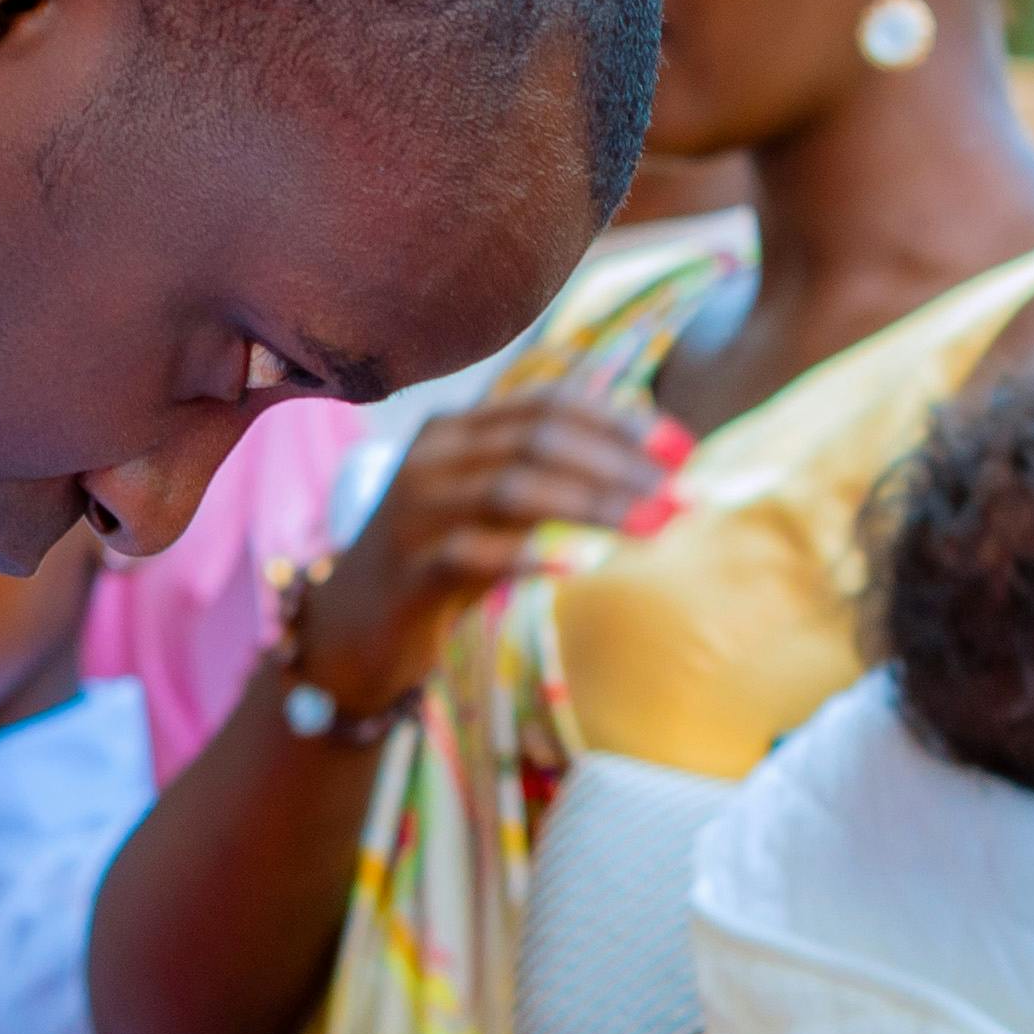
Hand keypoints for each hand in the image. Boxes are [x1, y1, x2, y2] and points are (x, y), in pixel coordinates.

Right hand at [285, 386, 685, 718]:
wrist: (350, 632)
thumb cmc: (440, 566)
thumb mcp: (495, 512)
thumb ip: (552, 480)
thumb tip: (649, 467)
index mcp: (458, 430)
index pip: (548, 402)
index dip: (619, 421)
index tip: (683, 449)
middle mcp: (433, 456)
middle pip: (536, 438)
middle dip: (618, 464)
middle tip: (680, 495)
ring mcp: (414, 509)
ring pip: (510, 488)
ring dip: (590, 505)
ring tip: (652, 526)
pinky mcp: (406, 568)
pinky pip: (469, 552)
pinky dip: (525, 556)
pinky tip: (574, 567)